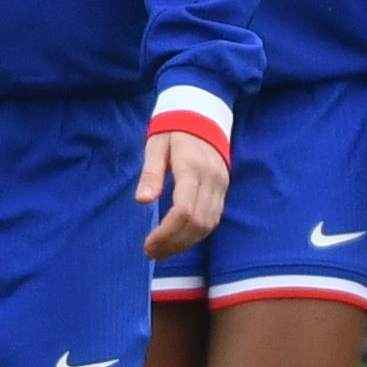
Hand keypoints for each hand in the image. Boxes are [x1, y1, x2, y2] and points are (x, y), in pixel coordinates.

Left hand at [136, 128, 231, 259]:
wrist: (203, 114)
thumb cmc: (173, 130)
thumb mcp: (155, 146)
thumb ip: (150, 174)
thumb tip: (142, 201)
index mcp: (192, 168)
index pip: (184, 211)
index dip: (166, 233)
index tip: (148, 244)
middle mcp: (211, 180)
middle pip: (197, 223)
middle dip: (174, 243)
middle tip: (151, 252)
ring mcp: (221, 186)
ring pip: (208, 225)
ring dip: (185, 243)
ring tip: (162, 250)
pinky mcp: (224, 189)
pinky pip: (214, 219)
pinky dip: (196, 234)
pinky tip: (179, 239)